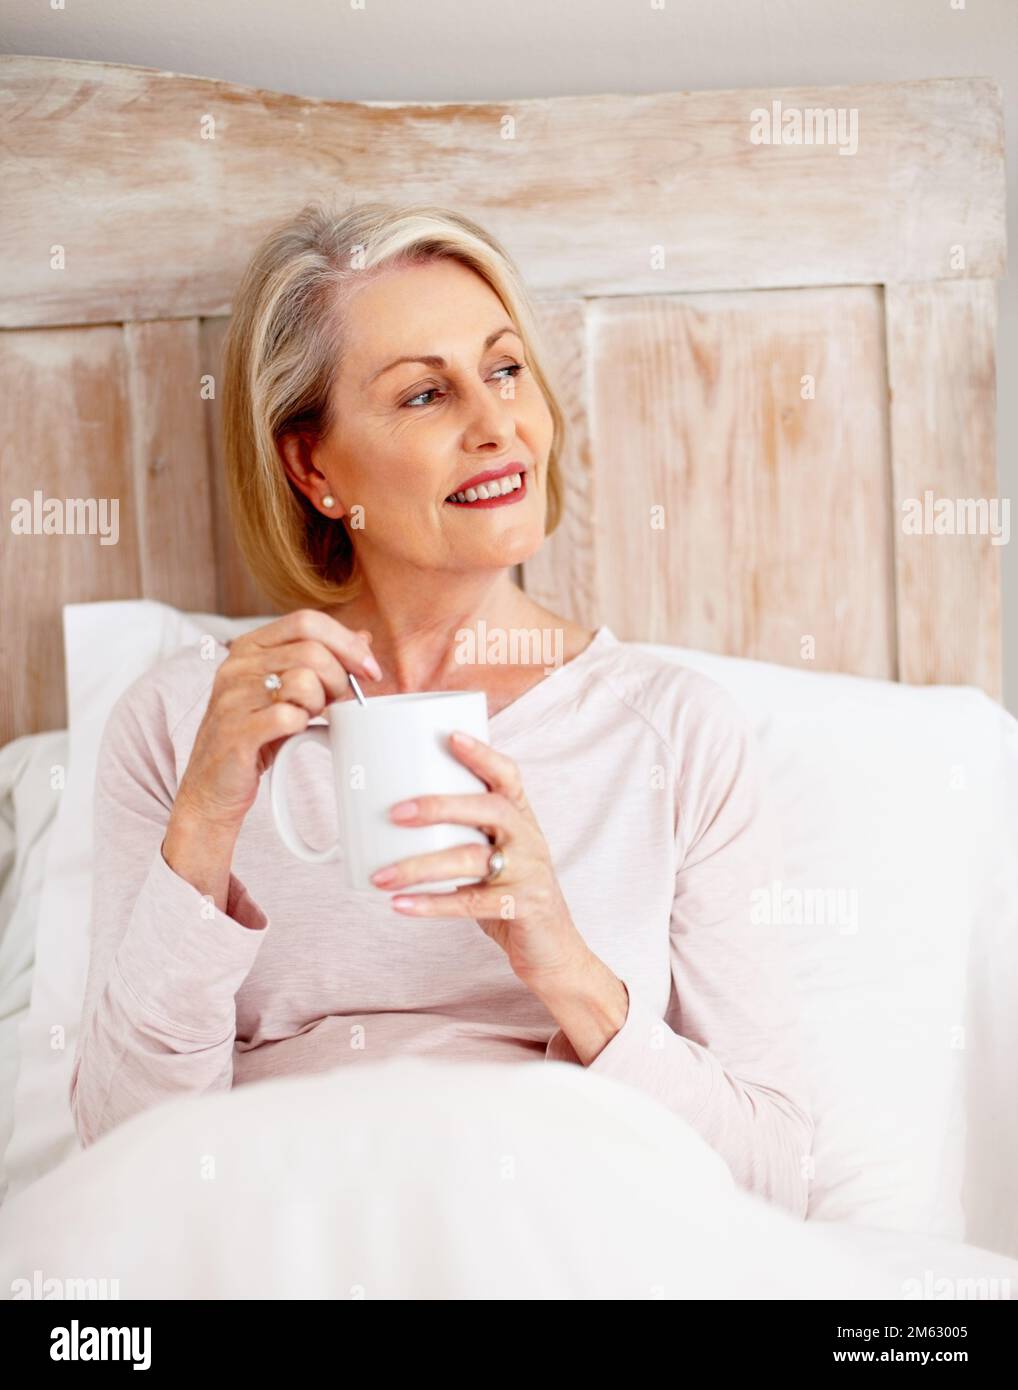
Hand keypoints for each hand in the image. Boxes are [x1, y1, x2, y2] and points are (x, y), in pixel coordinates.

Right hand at [173, 608, 381, 834]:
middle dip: (339, 679)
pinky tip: (293, 732)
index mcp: (250, 646)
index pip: (307, 621)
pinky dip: (302, 726)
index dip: (347, 643)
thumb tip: (363, 637)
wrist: (213, 786)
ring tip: (306, 717)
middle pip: (312, 651)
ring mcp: (233, 697)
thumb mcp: (287, 690)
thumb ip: (321, 660)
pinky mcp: (236, 731)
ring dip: (318, 704)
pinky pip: (289, 717)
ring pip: (304, 681)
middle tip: (336, 703)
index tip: (370, 670)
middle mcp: (237, 665)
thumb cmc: (254, 735)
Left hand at [370, 731, 591, 990]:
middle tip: (396, 812)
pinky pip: (470, 903)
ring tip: (382, 875)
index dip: (482, 754)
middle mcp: (527, 839)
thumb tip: (391, 814)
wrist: (553, 948)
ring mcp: (528, 873)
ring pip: (472, 859)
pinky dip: (431, 904)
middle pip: (488, 809)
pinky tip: (401, 905)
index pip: (507, 775)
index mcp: (520, 818)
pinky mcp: (521, 907)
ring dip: (420, 866)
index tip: (450, 737)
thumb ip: (461, 833)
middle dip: (440, 805)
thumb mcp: (495, 855)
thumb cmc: (509, 893)